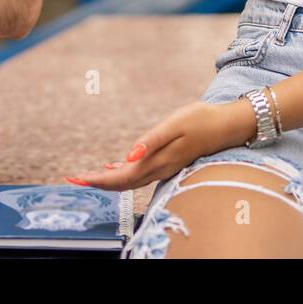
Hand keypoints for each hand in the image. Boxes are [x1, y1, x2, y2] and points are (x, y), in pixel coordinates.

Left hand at [64, 100, 254, 190]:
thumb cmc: (202, 120)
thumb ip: (151, 141)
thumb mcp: (175, 124)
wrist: (228, 125)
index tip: (76, 179)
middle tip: (73, 179)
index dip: (98, 180)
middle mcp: (160, 169)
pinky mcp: (169, 161)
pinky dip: (124, 172)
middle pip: (123, 183)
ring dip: (109, 179)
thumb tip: (127, 156)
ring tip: (88, 176)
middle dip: (98, 182)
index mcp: (158, 161)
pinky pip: (140, 173)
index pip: (121, 177)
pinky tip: (116, 164)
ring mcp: (165, 167)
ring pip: (131, 180)